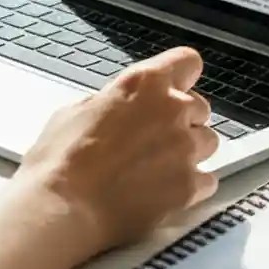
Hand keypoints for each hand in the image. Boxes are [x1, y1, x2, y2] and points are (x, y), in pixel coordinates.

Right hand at [0, 48, 218, 268]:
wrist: (63, 206)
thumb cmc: (60, 159)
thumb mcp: (77, 111)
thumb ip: (111, 102)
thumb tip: (117, 109)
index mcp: (143, 83)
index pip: (187, 61)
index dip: (182, 75)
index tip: (177, 86)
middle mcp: (172, 110)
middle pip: (200, 107)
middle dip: (182, 120)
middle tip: (156, 138)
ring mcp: (185, 148)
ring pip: (208, 143)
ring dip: (189, 151)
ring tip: (159, 168)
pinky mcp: (190, 185)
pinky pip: (207, 180)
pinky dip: (191, 185)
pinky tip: (164, 192)